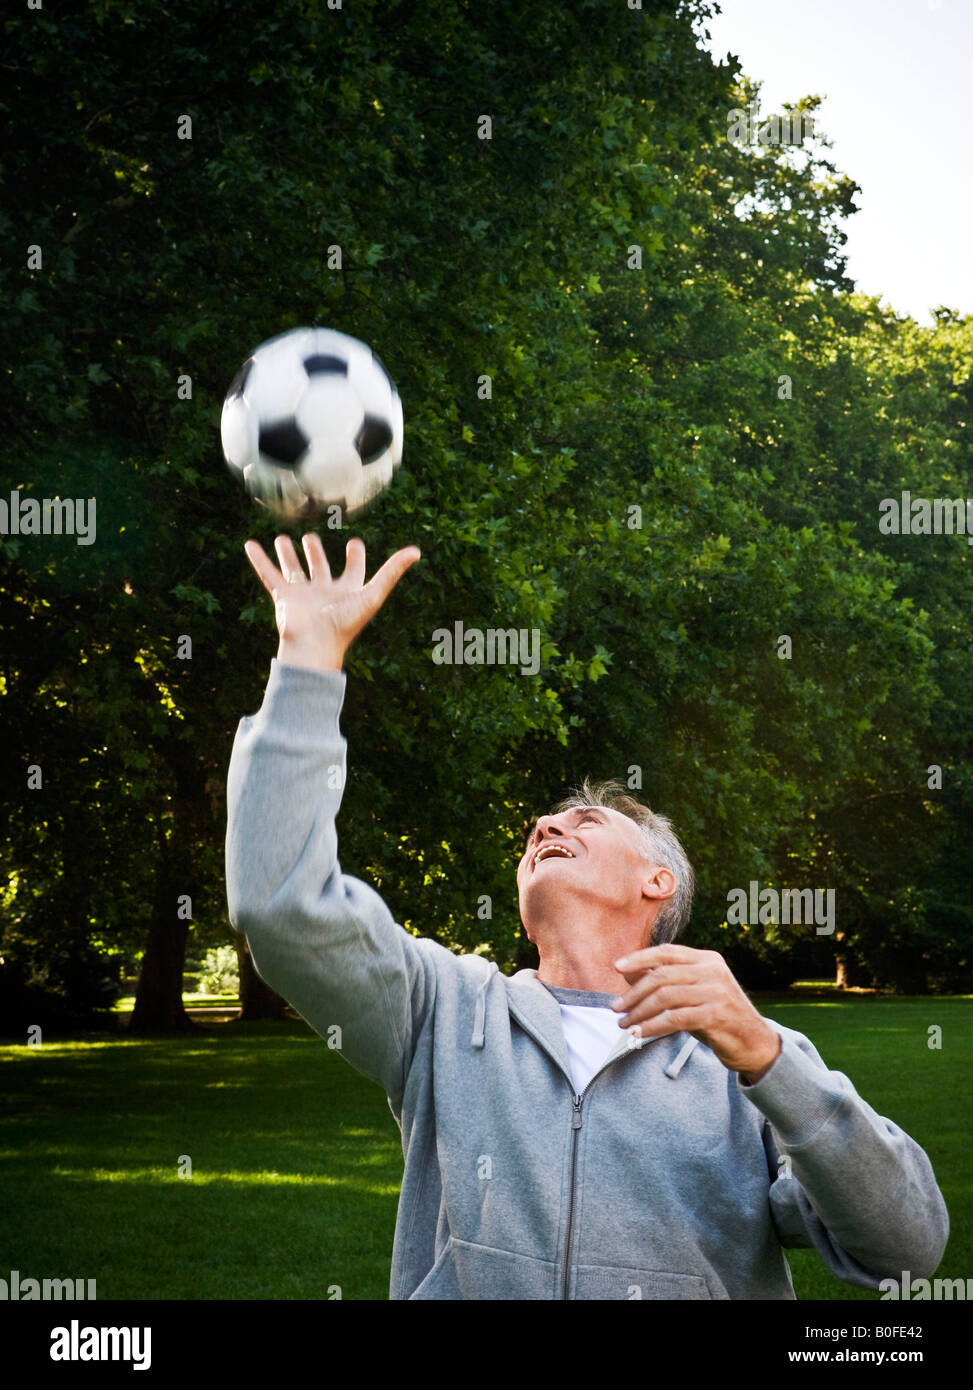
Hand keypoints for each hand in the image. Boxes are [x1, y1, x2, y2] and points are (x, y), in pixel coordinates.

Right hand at [244, 533, 420, 671]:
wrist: (315, 646)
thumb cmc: (345, 624)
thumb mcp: (373, 594)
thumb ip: (393, 572)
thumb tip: (417, 551)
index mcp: (347, 591)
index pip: (354, 569)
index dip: (355, 556)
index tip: (355, 543)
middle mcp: (324, 591)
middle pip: (320, 567)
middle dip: (315, 553)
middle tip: (310, 537)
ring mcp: (303, 594)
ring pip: (294, 569)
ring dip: (288, 554)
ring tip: (281, 539)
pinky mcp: (284, 597)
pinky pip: (269, 574)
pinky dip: (259, 560)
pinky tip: (249, 545)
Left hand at [611, 944, 781, 1080]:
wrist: (755, 1043)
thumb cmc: (718, 1017)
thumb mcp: (691, 994)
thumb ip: (664, 982)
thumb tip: (627, 973)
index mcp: (707, 959)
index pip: (667, 952)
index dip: (639, 958)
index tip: (616, 967)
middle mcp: (712, 970)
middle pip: (662, 975)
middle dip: (634, 993)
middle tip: (616, 1008)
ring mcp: (716, 991)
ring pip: (665, 997)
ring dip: (639, 1012)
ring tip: (625, 1024)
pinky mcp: (716, 1014)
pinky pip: (675, 1018)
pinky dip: (653, 1026)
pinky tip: (640, 1034)